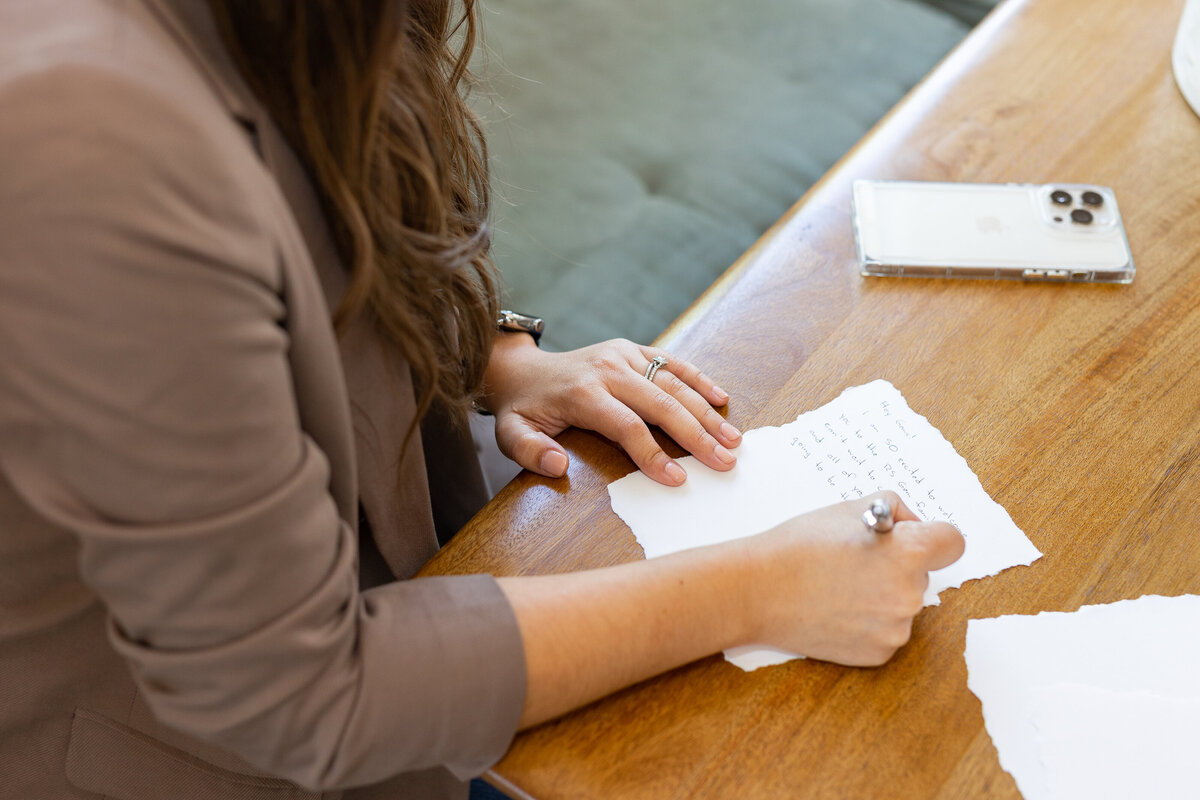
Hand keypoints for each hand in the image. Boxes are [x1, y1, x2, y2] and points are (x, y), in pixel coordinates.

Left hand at [480, 334, 740, 485]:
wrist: (524, 370)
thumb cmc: (523, 410)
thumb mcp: (511, 434)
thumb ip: (530, 452)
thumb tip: (557, 467)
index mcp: (582, 393)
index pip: (627, 427)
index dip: (654, 454)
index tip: (678, 480)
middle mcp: (608, 370)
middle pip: (661, 404)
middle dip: (696, 436)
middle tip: (725, 462)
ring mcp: (623, 356)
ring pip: (674, 384)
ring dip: (706, 413)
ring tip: (734, 440)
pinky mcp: (632, 349)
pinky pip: (672, 362)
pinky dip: (699, 379)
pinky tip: (722, 399)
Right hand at [741, 491, 964, 665]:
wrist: (759, 590)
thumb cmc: (800, 545)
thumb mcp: (849, 508)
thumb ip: (895, 510)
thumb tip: (914, 527)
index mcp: (908, 553)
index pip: (953, 542)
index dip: (934, 538)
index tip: (916, 540)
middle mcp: (910, 594)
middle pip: (921, 574)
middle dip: (897, 565)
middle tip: (856, 561)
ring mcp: (896, 629)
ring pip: (903, 604)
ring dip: (882, 595)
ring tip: (840, 587)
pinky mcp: (879, 654)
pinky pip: (886, 631)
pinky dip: (868, 623)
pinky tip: (837, 610)